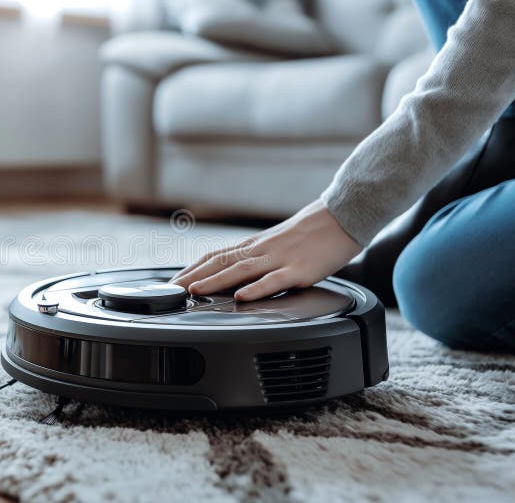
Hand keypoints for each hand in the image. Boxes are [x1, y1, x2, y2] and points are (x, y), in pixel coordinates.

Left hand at [171, 200, 361, 300]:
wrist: (342, 218)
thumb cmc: (311, 234)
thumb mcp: (277, 244)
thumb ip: (257, 259)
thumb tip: (236, 276)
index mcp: (255, 245)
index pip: (215, 256)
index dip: (192, 268)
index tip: (173, 281)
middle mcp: (261, 250)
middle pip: (221, 263)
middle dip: (194, 276)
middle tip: (172, 290)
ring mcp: (279, 259)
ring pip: (241, 270)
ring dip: (215, 281)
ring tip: (195, 290)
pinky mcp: (298, 270)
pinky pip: (274, 280)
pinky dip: (256, 289)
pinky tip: (241, 296)